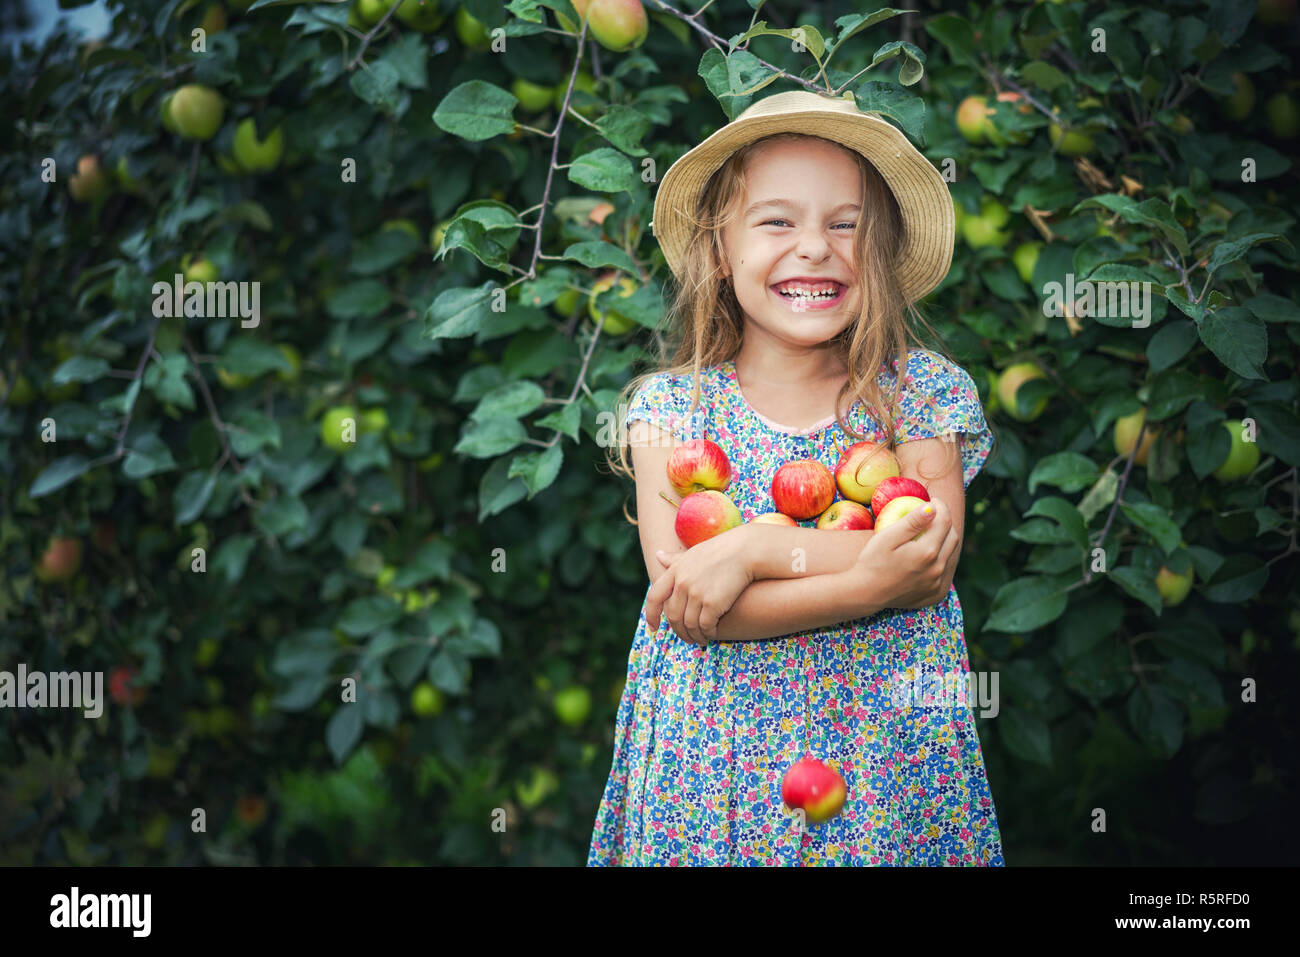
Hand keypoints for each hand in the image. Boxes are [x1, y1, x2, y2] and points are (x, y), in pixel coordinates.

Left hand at [643, 526, 754, 644]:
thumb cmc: (721, 551)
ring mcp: (696, 594)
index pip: (654, 597)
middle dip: (679, 631)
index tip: (654, 628)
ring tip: (701, 640)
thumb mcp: (693, 553)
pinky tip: (711, 634)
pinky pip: (705, 626)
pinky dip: (707, 634)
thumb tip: (657, 556)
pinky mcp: (712, 603)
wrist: (745, 551)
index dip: (651, 615)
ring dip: (694, 636)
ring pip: (689, 625)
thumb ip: (674, 559)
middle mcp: (682, 583)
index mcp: (674, 571)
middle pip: (673, 616)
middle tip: (687, 638)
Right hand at [851, 498, 960, 609]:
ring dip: (946, 540)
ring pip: (952, 555)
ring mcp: (938, 583)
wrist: (865, 594)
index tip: (933, 501)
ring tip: (931, 533)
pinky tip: (931, 555)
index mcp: (927, 552)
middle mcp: (937, 569)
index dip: (941, 507)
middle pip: (952, 537)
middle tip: (933, 515)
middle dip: (946, 522)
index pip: (944, 522)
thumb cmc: (872, 562)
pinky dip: (943, 559)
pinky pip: (947, 572)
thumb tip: (932, 507)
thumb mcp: (887, 538)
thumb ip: (911, 522)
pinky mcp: (936, 593)